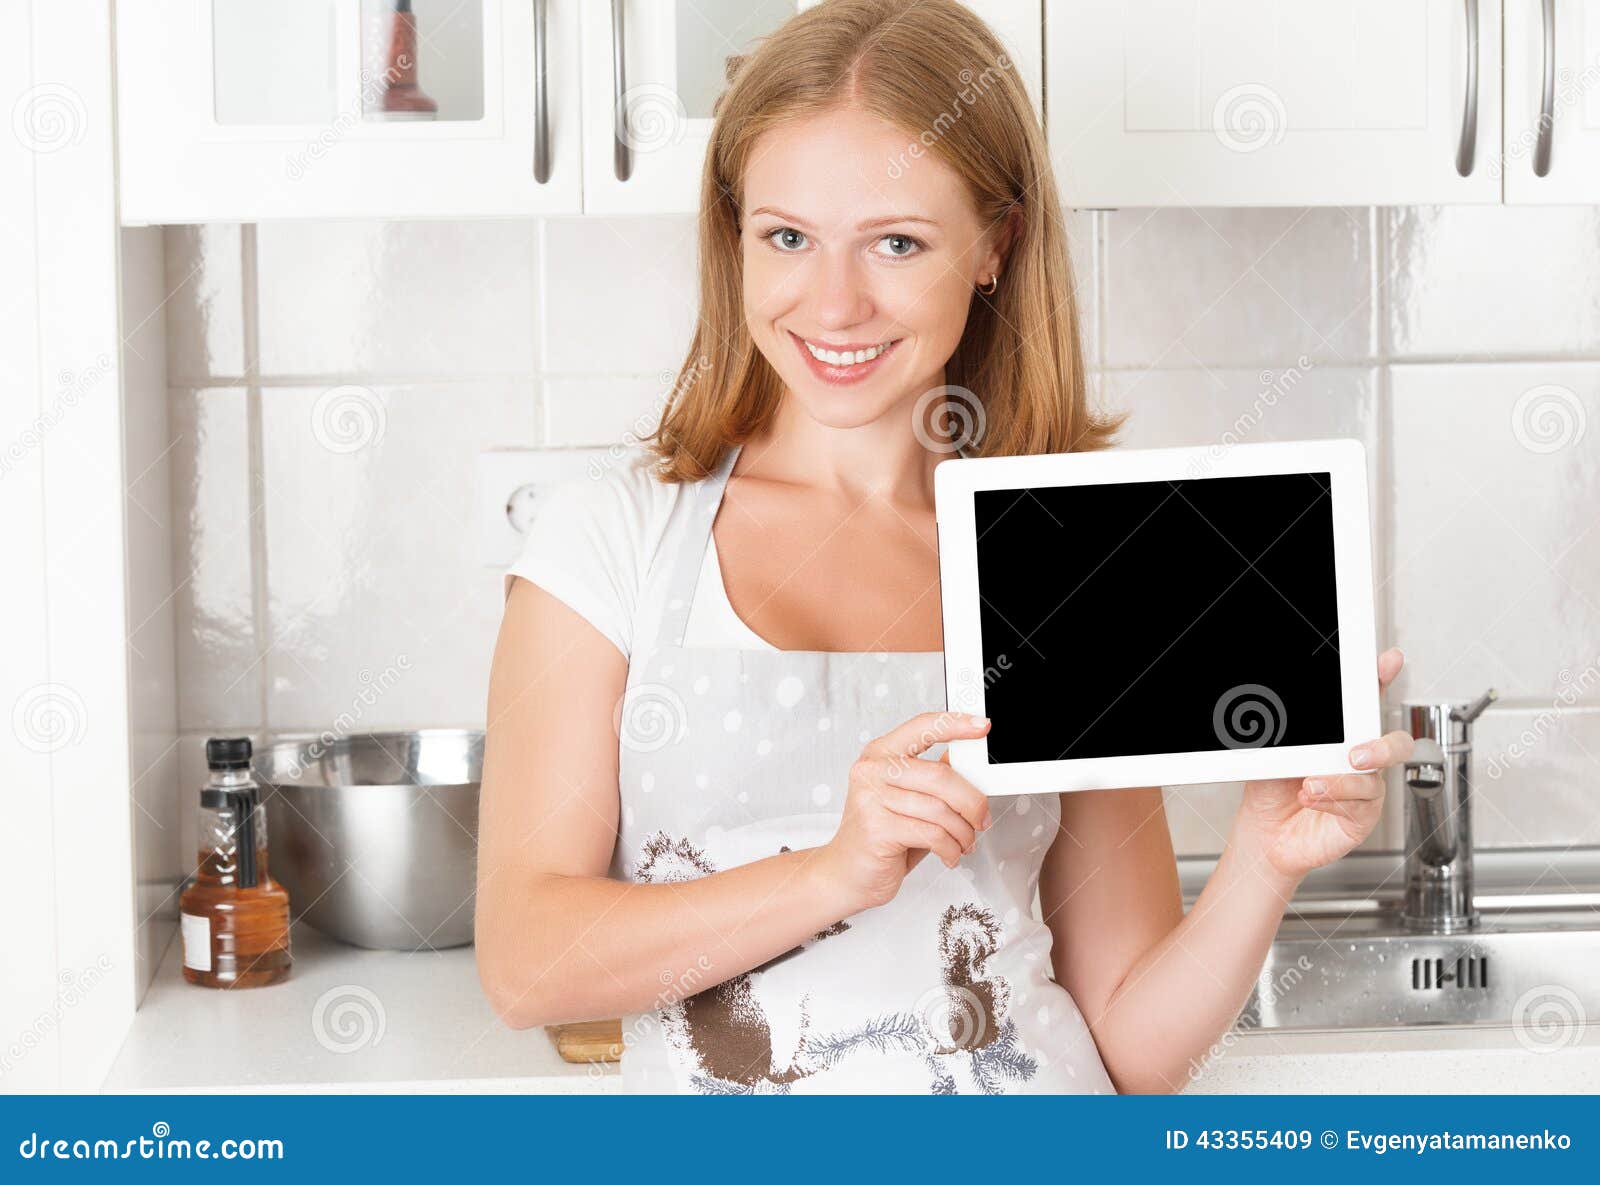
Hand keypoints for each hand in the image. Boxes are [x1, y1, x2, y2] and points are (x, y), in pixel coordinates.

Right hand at [815, 711, 993, 911]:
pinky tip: (949, 853)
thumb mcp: (909, 799)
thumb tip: (968, 764)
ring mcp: (872, 799)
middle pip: (940, 775)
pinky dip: (950, 848)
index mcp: (880, 753)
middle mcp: (872, 771)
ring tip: (964, 841)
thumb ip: (934, 779)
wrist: (847, 873)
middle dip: (972, 801)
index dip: (956, 724)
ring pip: (940, 809)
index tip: (981, 727)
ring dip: (963, 831)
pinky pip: (932, 834)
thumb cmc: (881, 835)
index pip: (922, 727)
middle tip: (981, 818)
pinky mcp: (877, 828)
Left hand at [1234, 647, 1412, 885]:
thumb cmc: (1272, 787)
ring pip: (1375, 779)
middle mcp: (1360, 760)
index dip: (1381, 679)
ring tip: (1312, 783)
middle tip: (1355, 754)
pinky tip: (1310, 797)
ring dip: (1341, 781)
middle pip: (1395, 744)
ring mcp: (1364, 789)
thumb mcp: (1275, 751)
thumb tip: (1287, 714)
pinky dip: (1333, 799)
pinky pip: (1361, 805)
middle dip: (1383, 747)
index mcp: (1341, 736)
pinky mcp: (1362, 816)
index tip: (1389, 661)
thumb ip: (1288, 730)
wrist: (1264, 831)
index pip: (1366, 703)